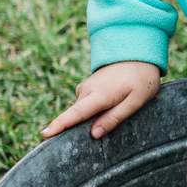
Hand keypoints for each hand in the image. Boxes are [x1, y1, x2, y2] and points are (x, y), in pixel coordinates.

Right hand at [42, 62, 160, 140]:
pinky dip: (92, 109)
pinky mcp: (88, 85)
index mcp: (100, 95)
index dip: (60, 125)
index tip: (44, 134)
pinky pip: (86, 103)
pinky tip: (111, 104)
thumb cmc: (141, 79)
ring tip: (116, 108)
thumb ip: (114, 118)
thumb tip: (94, 134)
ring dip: (91, 117)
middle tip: (101, 130)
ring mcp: (87, 86)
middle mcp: (88, 90)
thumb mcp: (135, 102)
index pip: (76, 114)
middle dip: (79, 127)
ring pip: (83, 110)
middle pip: (77, 115)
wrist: (139, 53)